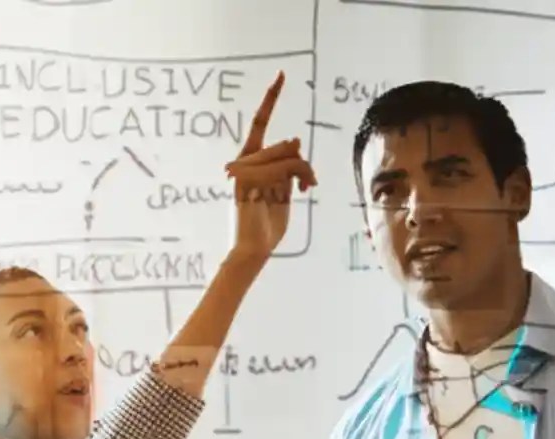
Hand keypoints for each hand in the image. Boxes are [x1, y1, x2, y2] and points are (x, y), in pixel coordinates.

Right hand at [224, 71, 316, 258]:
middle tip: (309, 185)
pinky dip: (299, 178)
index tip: (281, 75)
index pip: (260, 123)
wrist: (255, 247)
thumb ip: (288, 164)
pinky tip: (298, 192)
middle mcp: (245, 161)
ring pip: (289, 155)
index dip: (270, 99)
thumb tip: (296, 138)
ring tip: (305, 189)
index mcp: (251, 161)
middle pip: (286, 143)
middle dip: (303, 164)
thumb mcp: (284, 187)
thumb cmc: (268, 222)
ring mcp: (246, 170)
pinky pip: (284, 167)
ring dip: (304, 172)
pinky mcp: (250, 180)